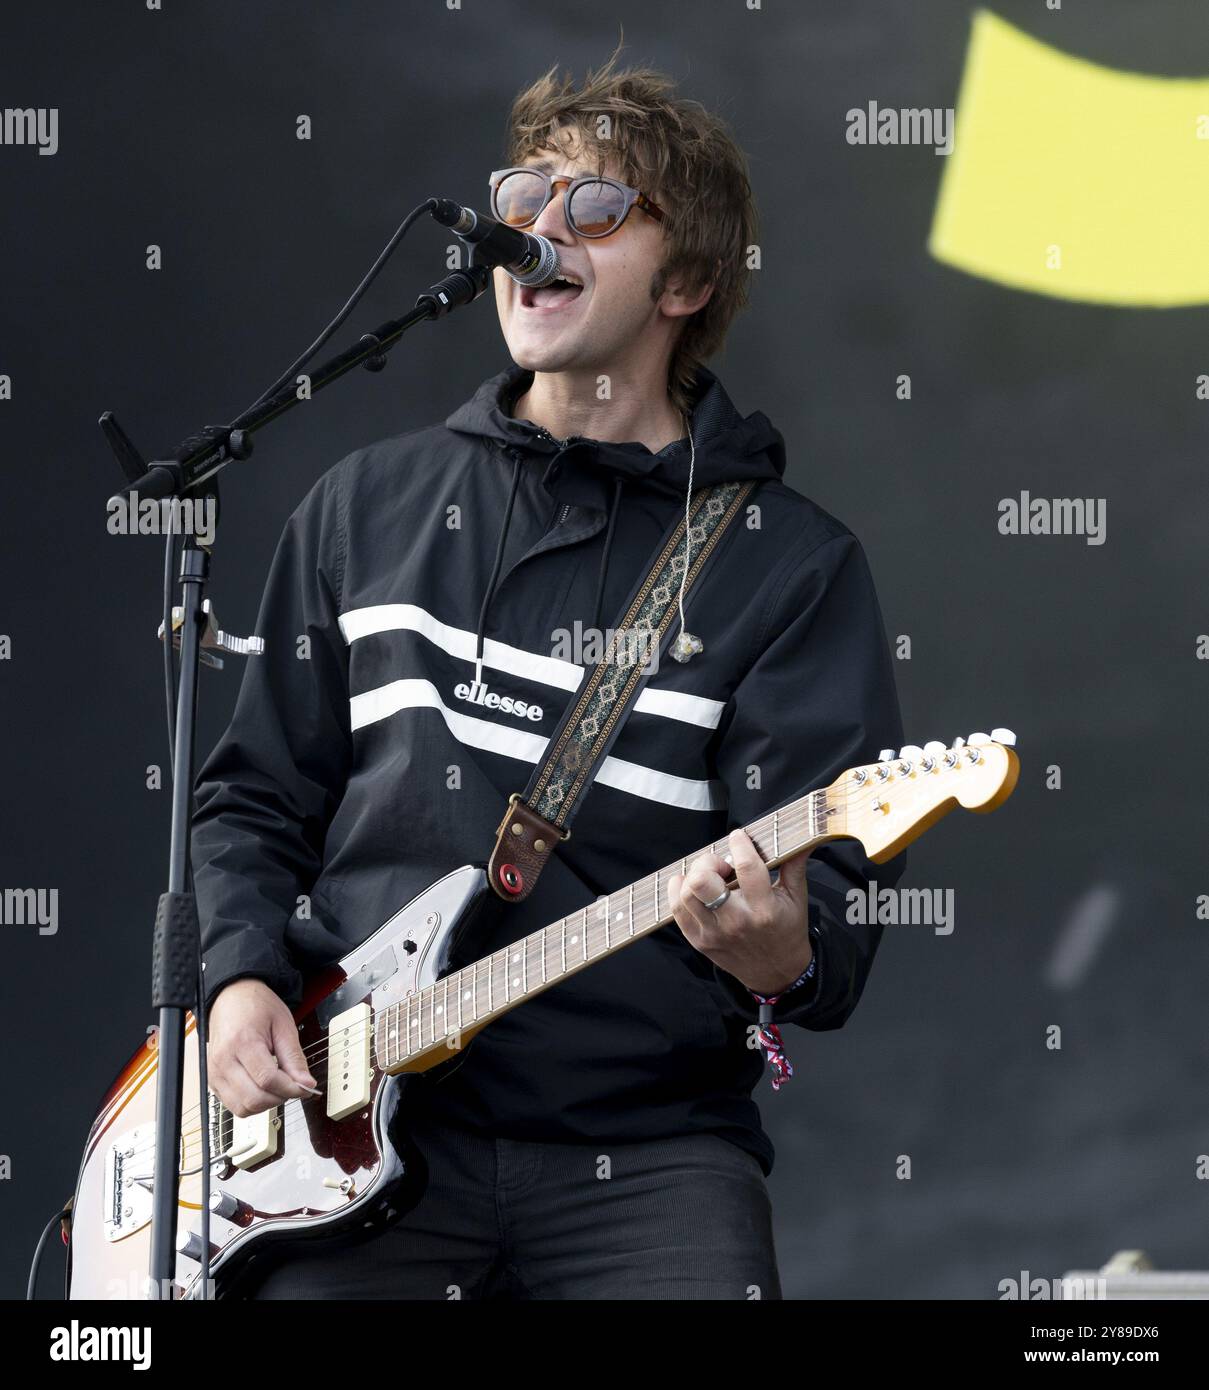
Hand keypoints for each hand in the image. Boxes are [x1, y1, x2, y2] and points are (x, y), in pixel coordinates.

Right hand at [207, 978, 317, 1116]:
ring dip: (266, 1104)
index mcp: (242, 1042)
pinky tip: (262, 1087)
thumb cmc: (256, 1006)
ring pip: (243, 1108)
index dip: (291, 1089)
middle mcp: (223, 1061)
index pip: (268, 1080)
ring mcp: (215, 1073)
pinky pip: (234, 1106)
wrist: (232, 997)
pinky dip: (252, 1103)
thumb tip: (306, 1084)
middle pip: (254, 1098)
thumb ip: (294, 1057)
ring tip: (277, 1085)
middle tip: (293, 1085)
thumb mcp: (283, 1025)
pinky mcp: (212, 1081)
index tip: (306, 1087)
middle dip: (280, 1098)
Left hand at [668, 829, 812, 995]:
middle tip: (721, 865)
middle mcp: (737, 922)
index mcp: (764, 909)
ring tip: (710, 877)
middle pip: (703, 880)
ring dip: (694, 875)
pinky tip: (690, 884)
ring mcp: (714, 933)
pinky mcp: (699, 941)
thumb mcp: (797, 897)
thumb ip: (794, 863)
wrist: (777, 973)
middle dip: (709, 862)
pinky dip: (678, 891)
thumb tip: (803, 836)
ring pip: (687, 893)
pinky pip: (676, 910)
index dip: (739, 844)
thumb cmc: (787, 929)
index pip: (746, 867)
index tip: (738, 836)